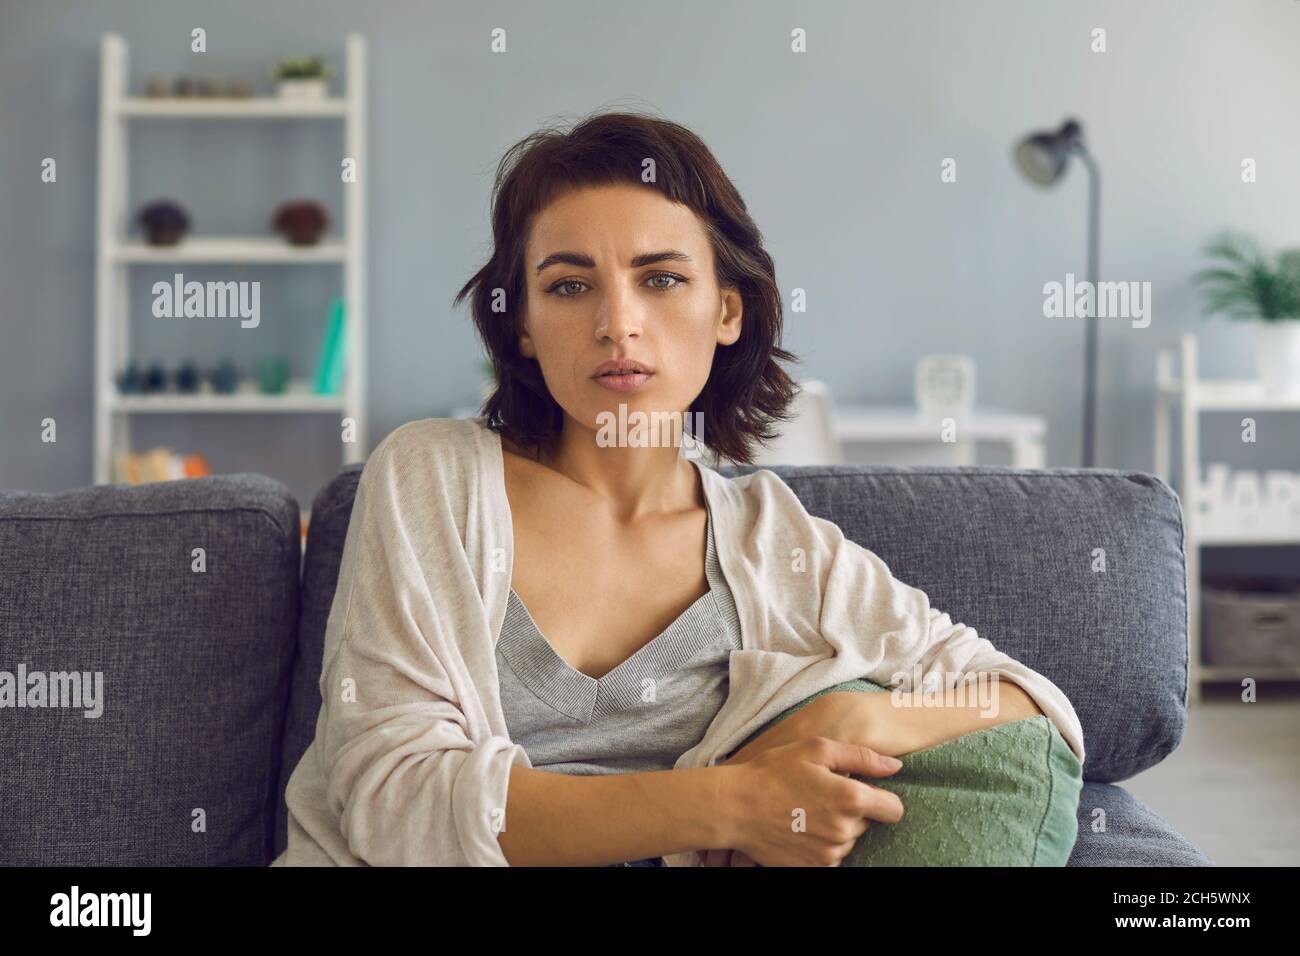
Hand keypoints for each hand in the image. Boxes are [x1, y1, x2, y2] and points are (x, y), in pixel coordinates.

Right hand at [698, 693, 894, 865]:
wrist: (735, 807)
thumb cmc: (774, 771)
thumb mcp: (817, 749)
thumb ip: (862, 756)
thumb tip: (895, 767)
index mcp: (851, 799)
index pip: (894, 809)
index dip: (882, 798)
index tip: (864, 791)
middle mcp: (844, 832)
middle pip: (867, 824)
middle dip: (852, 810)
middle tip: (821, 795)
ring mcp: (828, 854)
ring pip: (848, 840)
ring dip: (836, 828)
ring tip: (806, 811)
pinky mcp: (813, 868)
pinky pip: (830, 856)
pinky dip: (821, 844)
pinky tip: (800, 828)